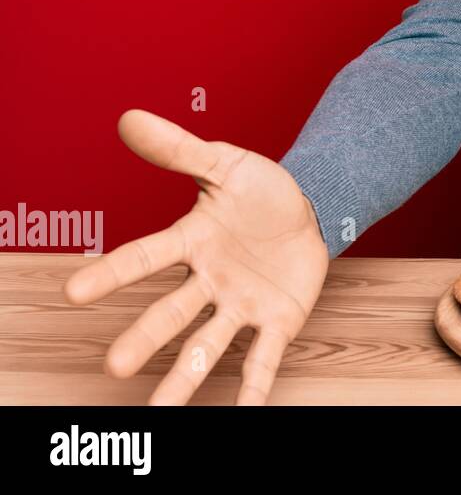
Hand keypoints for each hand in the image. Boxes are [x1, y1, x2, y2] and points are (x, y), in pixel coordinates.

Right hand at [64, 109, 329, 404]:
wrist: (315, 204)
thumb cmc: (262, 189)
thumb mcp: (225, 164)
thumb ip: (180, 150)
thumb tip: (129, 118)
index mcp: (192, 242)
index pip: (147, 257)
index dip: (113, 274)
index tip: (74, 293)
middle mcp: (209, 281)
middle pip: (172, 313)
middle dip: (145, 339)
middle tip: (115, 366)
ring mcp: (241, 304)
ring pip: (207, 346)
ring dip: (185, 377)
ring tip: (159, 412)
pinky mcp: (276, 320)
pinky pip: (263, 357)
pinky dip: (255, 386)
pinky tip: (246, 412)